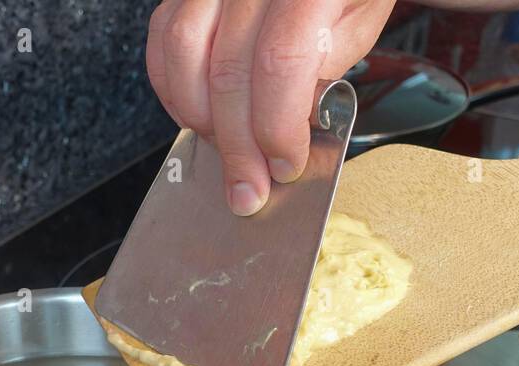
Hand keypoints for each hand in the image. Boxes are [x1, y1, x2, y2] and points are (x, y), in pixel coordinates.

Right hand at [147, 0, 396, 214]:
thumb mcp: (356, 24)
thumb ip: (323, 75)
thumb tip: (287, 139)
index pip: (280, 62)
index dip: (277, 127)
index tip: (285, 165)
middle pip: (228, 70)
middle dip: (237, 145)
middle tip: (248, 186)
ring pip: (183, 56)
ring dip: (200, 120)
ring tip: (226, 148)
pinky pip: (162, 39)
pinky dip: (173, 89)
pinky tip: (198, 115)